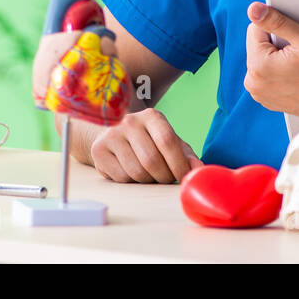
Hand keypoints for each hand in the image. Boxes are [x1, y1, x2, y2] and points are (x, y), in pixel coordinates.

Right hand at [87, 108, 202, 183]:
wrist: (113, 135)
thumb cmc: (148, 141)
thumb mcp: (170, 142)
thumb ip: (186, 155)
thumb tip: (200, 169)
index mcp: (152, 116)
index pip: (167, 141)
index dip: (178, 164)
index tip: (184, 178)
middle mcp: (130, 121)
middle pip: (151, 160)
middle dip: (164, 177)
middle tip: (166, 178)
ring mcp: (112, 135)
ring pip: (136, 171)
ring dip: (148, 181)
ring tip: (149, 174)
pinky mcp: (99, 150)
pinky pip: (121, 177)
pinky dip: (132, 182)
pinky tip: (132, 173)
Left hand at [244, 1, 298, 121]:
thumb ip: (276, 21)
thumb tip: (252, 9)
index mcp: (258, 66)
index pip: (255, 29)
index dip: (278, 27)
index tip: (296, 37)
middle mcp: (254, 84)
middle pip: (258, 45)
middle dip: (277, 43)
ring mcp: (261, 94)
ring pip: (263, 60)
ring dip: (278, 57)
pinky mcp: (269, 100)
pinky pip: (268, 75)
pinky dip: (280, 71)